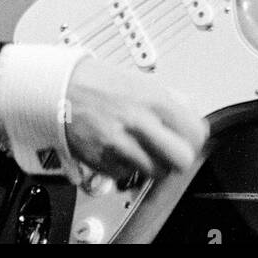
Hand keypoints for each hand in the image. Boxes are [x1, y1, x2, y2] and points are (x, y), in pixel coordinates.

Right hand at [65, 57, 208, 185]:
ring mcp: (119, 145)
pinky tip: (121, 150)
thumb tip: (193, 117)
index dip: (195, 139)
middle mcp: (139, 123)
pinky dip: (127, 167)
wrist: (62, 88)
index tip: (190, 139)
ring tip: (143, 148)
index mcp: (154, 100)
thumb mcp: (144, 82)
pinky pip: (127, 175)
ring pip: (155, 172)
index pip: (195, 133)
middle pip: (181, 160)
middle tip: (172, 151)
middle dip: (179, 158)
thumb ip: (171, 100)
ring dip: (153, 164)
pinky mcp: (101, 162)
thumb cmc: (102, 82)